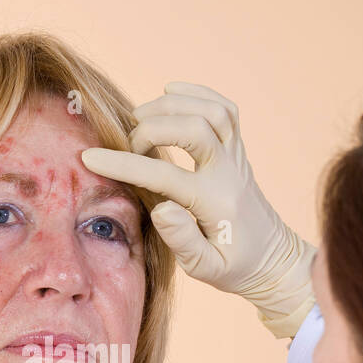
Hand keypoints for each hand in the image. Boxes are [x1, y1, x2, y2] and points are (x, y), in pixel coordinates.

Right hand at [82, 80, 316, 338]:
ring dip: (172, 105)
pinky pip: (225, 108)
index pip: (164, 177)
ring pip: (212, 111)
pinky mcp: (238, 149)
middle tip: (130, 143)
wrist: (272, 258)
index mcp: (214, 204)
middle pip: (195, 129)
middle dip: (153, 128)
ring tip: (142, 117)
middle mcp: (229, 172)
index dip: (123, 164)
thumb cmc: (233, 266)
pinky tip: (170, 93)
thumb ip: (183, 240)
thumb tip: (161, 208)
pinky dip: (197, 93)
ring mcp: (236, 156)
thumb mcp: (206, 269)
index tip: (90, 158)